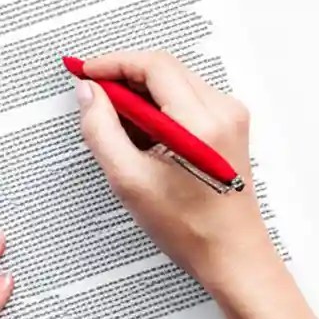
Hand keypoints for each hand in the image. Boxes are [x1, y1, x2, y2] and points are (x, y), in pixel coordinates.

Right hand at [74, 51, 276, 292]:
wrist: (232, 255)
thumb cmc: (190, 229)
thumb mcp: (129, 180)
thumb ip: (101, 130)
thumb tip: (89, 95)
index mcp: (200, 124)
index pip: (153, 66)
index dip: (113, 63)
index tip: (87, 73)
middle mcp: (222, 112)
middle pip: (164, 69)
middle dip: (124, 78)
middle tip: (94, 98)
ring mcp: (230, 117)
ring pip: (174, 81)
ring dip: (141, 94)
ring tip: (120, 127)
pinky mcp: (229, 125)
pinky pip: (186, 98)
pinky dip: (159, 107)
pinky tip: (144, 136)